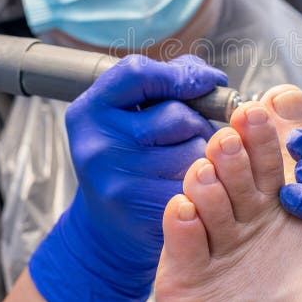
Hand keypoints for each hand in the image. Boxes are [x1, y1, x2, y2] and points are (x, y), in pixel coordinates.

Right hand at [28, 54, 226, 301]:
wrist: (110, 227)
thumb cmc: (132, 155)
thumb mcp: (132, 112)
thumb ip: (169, 81)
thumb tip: (211, 79)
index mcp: (91, 110)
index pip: (137, 74)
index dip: (179, 74)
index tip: (205, 81)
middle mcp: (97, 145)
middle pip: (178, 116)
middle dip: (197, 122)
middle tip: (190, 135)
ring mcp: (117, 181)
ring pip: (195, 152)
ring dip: (204, 155)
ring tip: (187, 162)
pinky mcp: (145, 212)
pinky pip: (198, 186)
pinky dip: (204, 184)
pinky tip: (189, 187)